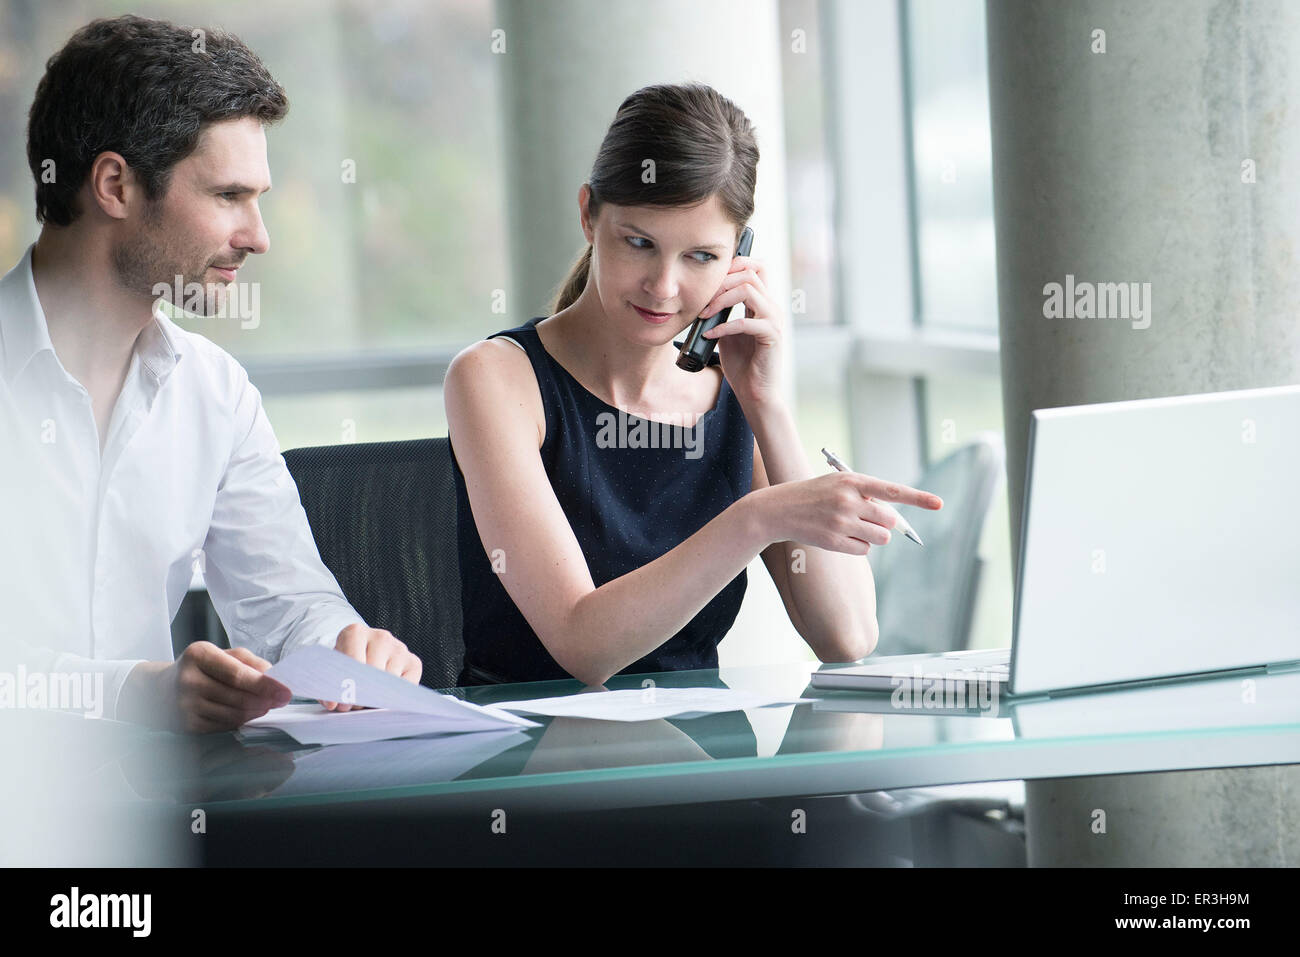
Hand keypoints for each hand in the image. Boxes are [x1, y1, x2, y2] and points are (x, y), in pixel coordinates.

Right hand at [120, 642, 290, 733]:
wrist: (161, 689)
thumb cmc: (200, 668)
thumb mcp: (221, 654)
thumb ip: (249, 661)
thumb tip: (274, 675)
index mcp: (198, 655)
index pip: (238, 674)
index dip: (265, 685)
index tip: (286, 691)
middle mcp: (188, 680)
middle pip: (238, 697)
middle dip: (265, 700)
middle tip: (280, 699)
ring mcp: (185, 706)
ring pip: (233, 715)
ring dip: (255, 711)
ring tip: (264, 705)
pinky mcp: (186, 725)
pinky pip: (224, 726)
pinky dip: (240, 721)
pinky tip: (246, 713)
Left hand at [320, 624, 422, 711]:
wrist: (364, 655)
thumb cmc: (345, 666)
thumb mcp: (332, 670)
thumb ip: (327, 686)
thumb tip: (333, 704)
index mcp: (354, 632)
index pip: (352, 660)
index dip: (346, 685)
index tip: (339, 703)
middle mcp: (380, 636)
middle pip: (372, 672)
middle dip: (361, 694)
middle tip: (352, 706)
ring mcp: (399, 648)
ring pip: (389, 681)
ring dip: (378, 697)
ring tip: (366, 700)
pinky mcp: (414, 662)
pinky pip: (406, 687)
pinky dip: (395, 697)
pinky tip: (384, 695)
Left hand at [696, 255, 783, 409]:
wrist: (755, 392)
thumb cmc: (743, 365)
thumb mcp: (728, 333)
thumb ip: (723, 313)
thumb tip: (704, 300)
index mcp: (763, 304)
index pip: (757, 267)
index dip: (734, 264)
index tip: (711, 280)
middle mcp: (772, 307)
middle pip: (751, 272)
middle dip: (722, 281)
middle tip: (703, 299)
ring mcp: (774, 320)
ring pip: (749, 289)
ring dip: (721, 299)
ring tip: (704, 315)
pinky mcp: (772, 336)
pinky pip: (745, 322)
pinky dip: (723, 327)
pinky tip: (710, 335)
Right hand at [755, 471, 942, 554]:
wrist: (780, 509)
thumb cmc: (814, 494)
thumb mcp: (838, 483)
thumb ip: (865, 494)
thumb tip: (893, 518)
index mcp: (853, 481)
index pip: (892, 491)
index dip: (918, 498)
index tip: (939, 504)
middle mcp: (849, 501)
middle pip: (889, 521)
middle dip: (883, 522)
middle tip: (863, 518)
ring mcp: (842, 522)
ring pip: (881, 538)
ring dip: (873, 536)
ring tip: (852, 527)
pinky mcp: (835, 542)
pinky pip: (864, 550)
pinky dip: (858, 546)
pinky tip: (840, 536)